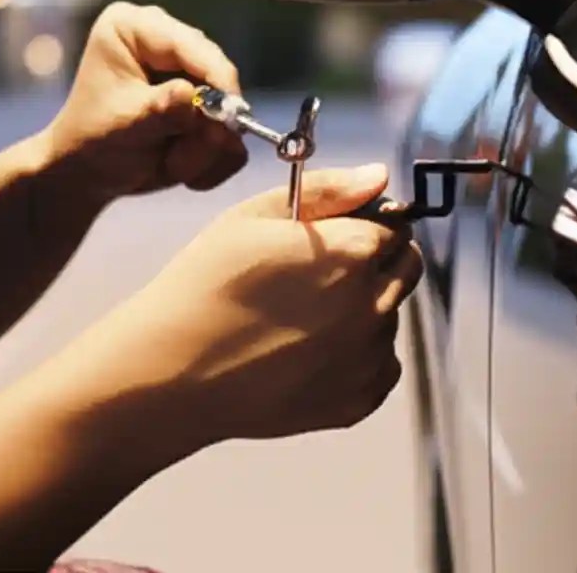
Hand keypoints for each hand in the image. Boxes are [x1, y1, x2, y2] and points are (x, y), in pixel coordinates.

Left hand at [43, 2, 247, 202]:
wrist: (87, 174)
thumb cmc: (91, 140)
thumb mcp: (123, 124)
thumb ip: (161, 110)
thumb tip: (196, 98)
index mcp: (135, 28)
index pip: (191, 44)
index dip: (217, 76)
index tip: (233, 112)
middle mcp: (167, 42)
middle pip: (217, 75)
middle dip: (206, 124)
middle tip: (180, 160)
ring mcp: (191, 75)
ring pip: (229, 112)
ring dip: (206, 149)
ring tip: (170, 165)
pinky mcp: (207, 105)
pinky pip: (232, 135)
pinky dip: (211, 160)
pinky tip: (179, 168)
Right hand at [88, 164, 422, 448]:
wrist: (171, 372)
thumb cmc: (205, 285)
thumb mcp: (255, 216)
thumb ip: (329, 190)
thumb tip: (381, 176)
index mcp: (353, 253)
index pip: (396, 225)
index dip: (367, 223)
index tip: (334, 233)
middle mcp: (372, 307)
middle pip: (405, 269)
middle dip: (376, 262)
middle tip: (320, 273)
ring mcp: (367, 360)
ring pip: (390, 318)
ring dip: (364, 310)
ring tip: (300, 317)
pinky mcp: (358, 401)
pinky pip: (381, 366)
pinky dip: (357, 356)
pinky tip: (307, 351)